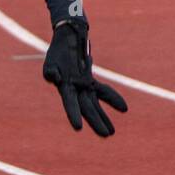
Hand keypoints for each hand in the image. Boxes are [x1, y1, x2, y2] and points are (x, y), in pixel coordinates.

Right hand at [42, 19, 126, 136]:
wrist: (67, 39)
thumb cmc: (57, 52)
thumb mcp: (50, 61)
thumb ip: (51, 71)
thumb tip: (54, 78)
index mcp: (64, 88)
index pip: (70, 104)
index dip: (74, 115)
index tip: (78, 128)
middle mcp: (75, 91)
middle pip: (87, 109)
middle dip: (96, 122)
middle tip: (106, 135)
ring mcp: (83, 87)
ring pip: (95, 105)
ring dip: (103, 118)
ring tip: (111, 132)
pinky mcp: (90, 81)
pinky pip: (103, 92)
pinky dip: (112, 99)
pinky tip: (123, 109)